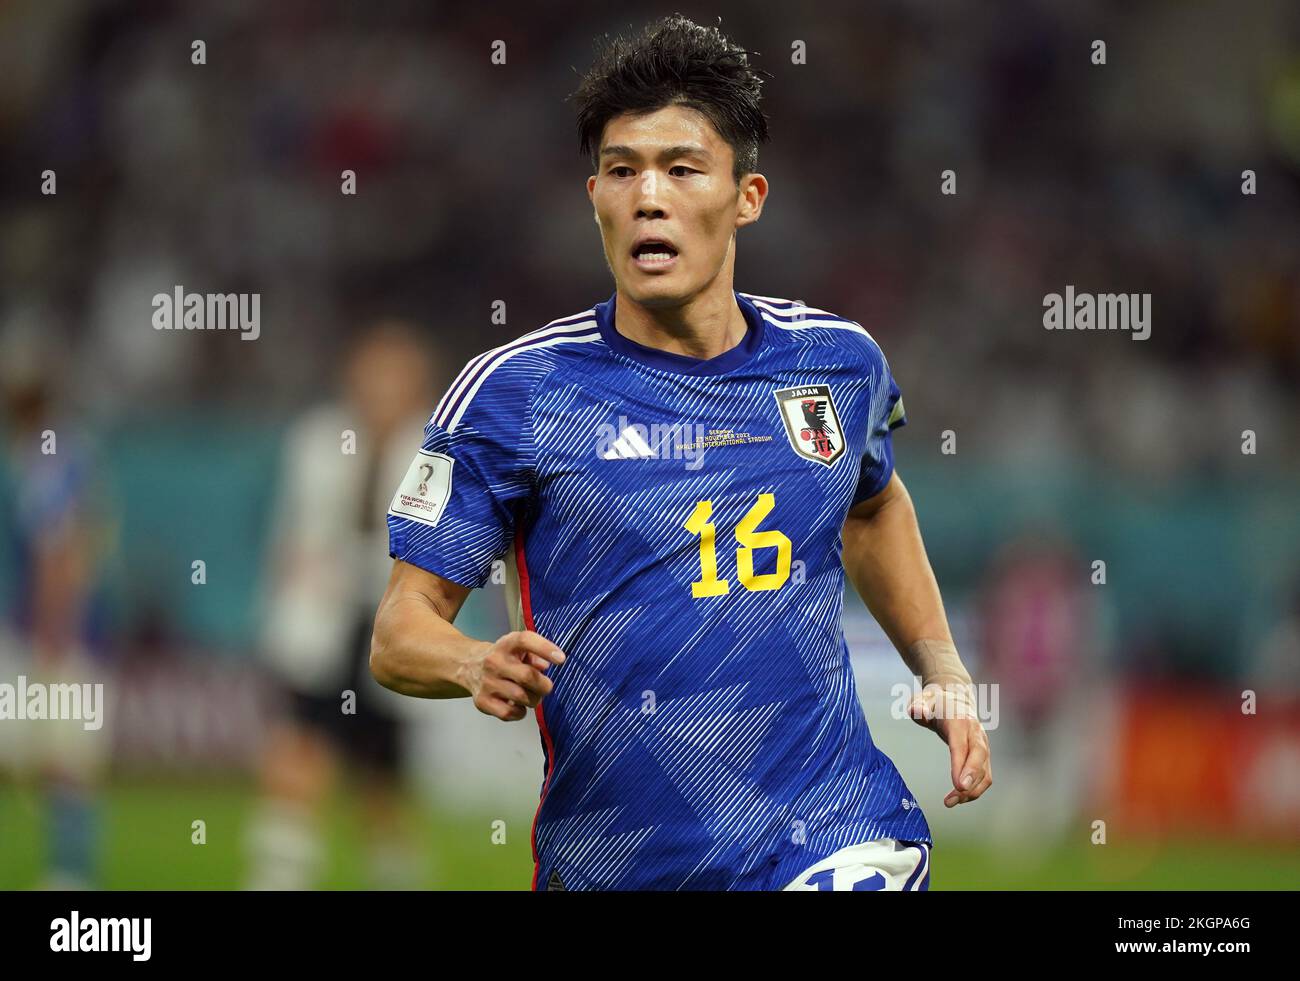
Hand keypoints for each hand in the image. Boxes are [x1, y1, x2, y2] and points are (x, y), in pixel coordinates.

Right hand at [464, 630, 565, 721]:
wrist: (469, 666)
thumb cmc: (504, 658)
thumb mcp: (519, 648)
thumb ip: (536, 654)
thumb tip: (544, 666)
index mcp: (506, 644)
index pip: (525, 640)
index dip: (545, 648)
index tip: (561, 659)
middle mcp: (494, 661)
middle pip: (527, 676)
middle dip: (544, 685)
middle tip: (546, 687)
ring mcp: (487, 682)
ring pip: (521, 697)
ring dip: (534, 700)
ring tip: (532, 696)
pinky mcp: (482, 701)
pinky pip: (508, 713)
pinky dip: (520, 712)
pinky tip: (519, 706)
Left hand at [906, 685, 991, 807]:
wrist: (955, 699)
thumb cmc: (936, 703)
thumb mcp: (922, 700)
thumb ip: (918, 706)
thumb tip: (919, 712)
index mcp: (960, 721)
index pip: (962, 744)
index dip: (961, 765)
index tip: (958, 784)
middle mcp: (975, 734)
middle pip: (980, 757)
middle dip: (972, 778)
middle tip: (958, 795)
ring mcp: (982, 746)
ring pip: (985, 772)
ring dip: (971, 791)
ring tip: (950, 802)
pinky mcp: (983, 757)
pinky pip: (984, 777)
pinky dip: (974, 791)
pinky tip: (957, 798)